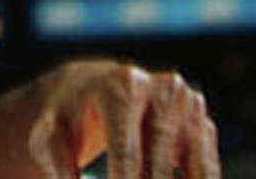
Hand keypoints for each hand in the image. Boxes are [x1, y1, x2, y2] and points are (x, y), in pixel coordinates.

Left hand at [28, 60, 219, 178]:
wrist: (89, 87)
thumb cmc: (66, 118)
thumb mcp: (50, 140)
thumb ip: (61, 174)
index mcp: (121, 86)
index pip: (127, 158)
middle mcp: (163, 89)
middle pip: (159, 171)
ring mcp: (189, 106)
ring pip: (193, 175)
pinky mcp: (204, 125)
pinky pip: (206, 173)